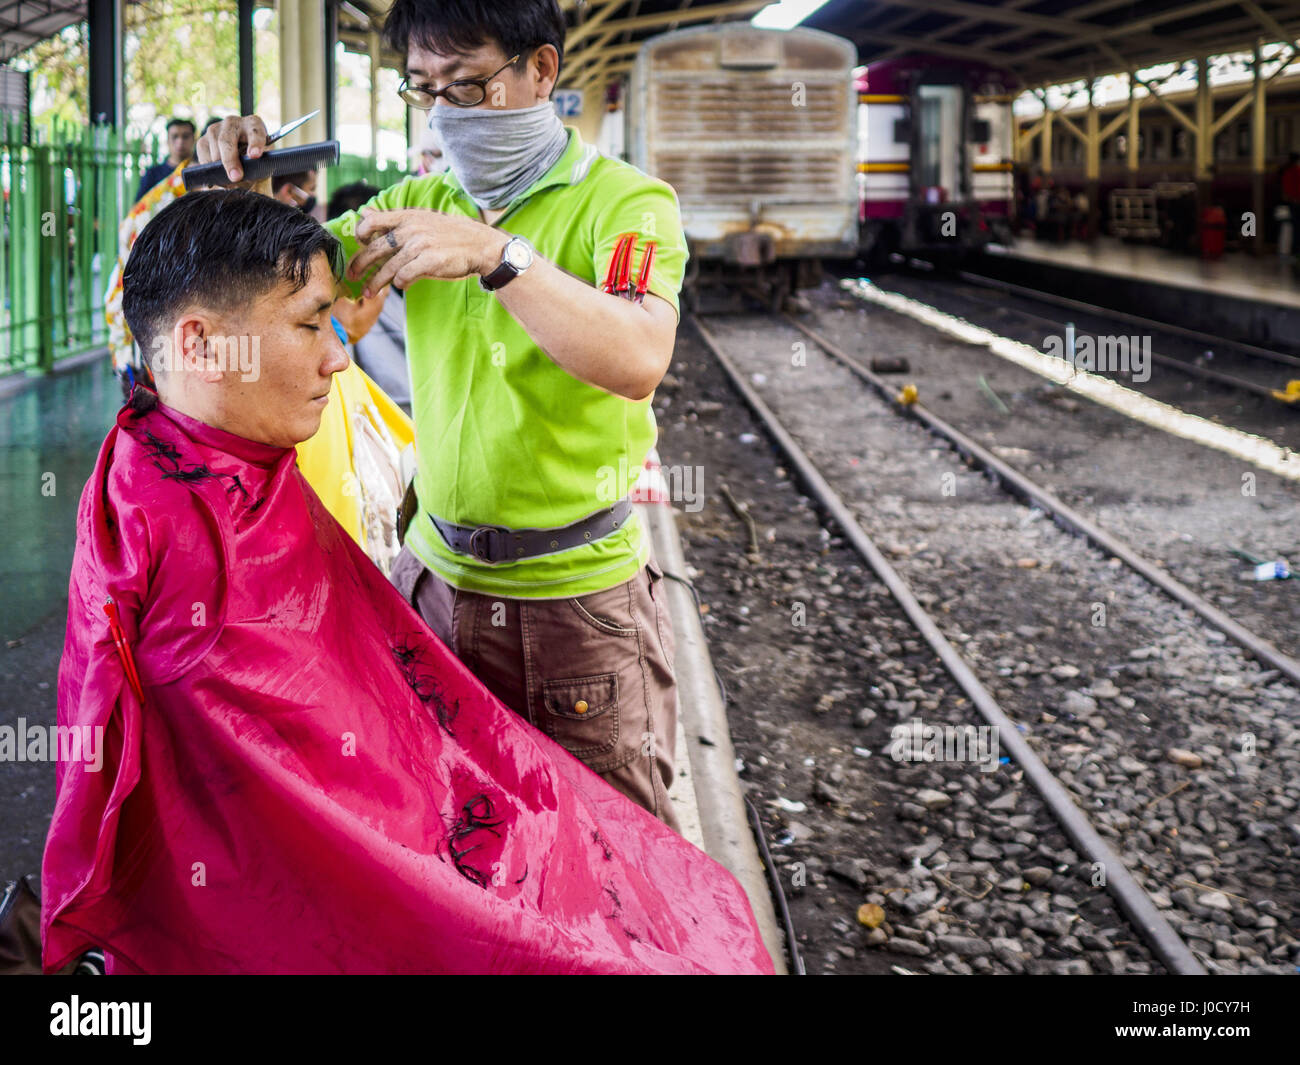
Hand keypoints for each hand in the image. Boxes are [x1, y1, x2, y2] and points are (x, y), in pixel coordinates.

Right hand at [194, 115, 272, 194]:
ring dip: (220, 168)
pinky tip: (218, 175)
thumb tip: (239, 177)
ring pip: (214, 151)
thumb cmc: (256, 160)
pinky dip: (210, 168)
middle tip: (236, 177)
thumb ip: (256, 167)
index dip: (255, 143)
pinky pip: (203, 156)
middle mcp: (233, 123)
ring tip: (231, 181)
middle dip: (230, 160)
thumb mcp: (262, 163)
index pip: (255, 132)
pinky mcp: (203, 140)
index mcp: (253, 124)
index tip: (254, 155)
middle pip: (226, 141)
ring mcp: (215, 129)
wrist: (241, 158)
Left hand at [349, 208, 508, 296]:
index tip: (360, 246)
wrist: (480, 246)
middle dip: (360, 264)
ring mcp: (420, 245)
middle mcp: (411, 229)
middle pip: (375, 248)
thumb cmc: (451, 235)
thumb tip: (365, 213)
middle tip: (352, 276)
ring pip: (388, 267)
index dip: (361, 234)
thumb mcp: (422, 219)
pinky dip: (399, 283)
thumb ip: (394, 219)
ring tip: (368, 292)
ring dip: (376, 282)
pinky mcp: (430, 261)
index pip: (372, 221)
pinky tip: (399, 286)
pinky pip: (405, 276)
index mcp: (407, 216)